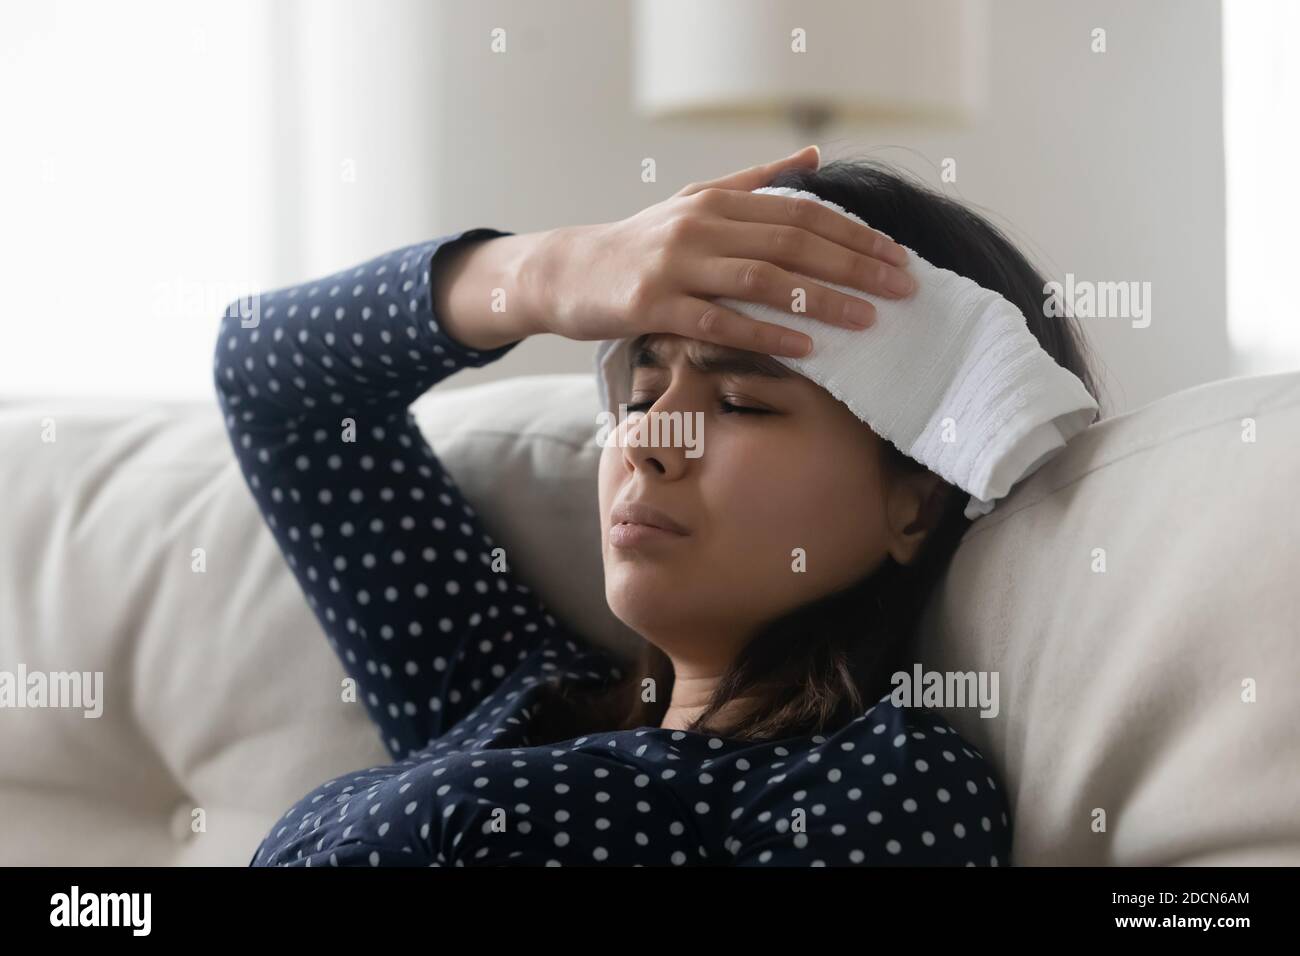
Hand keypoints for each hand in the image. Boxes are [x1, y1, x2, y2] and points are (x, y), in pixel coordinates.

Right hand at [537, 145, 913, 356]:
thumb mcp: (695, 200)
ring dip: (821, 300)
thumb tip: (815, 156)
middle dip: (854, 265)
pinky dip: (766, 333)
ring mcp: (677, 267)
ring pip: (764, 281)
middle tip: (900, 289)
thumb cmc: (640, 242)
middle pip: (793, 243)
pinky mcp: (655, 307)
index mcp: (718, 201)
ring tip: (866, 319)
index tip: (897, 256)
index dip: (854, 234)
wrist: (567, 272)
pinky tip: (804, 347)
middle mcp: (701, 227)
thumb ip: (756, 181)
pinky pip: (721, 322)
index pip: (801, 213)